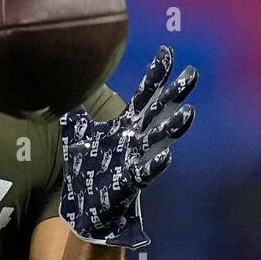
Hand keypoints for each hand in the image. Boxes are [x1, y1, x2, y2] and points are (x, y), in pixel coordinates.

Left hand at [59, 45, 197, 247]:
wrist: (83, 206)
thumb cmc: (86, 167)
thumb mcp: (77, 132)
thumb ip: (77, 108)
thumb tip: (68, 81)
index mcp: (125, 126)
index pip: (144, 95)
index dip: (155, 76)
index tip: (167, 53)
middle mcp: (135, 139)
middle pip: (158, 112)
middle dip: (175, 94)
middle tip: (192, 73)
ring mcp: (135, 160)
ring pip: (158, 140)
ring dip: (173, 127)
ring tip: (188, 113)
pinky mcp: (129, 182)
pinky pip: (145, 173)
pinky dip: (155, 165)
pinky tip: (166, 156)